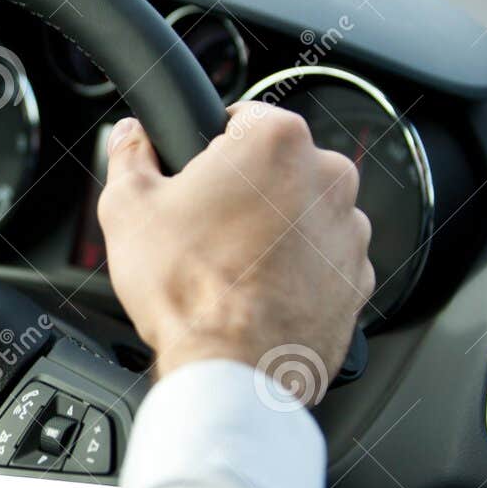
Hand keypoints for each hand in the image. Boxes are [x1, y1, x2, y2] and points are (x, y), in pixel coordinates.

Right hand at [97, 104, 373, 397]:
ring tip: (229, 266)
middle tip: (203, 228)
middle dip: (244, 190)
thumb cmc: (188, 289)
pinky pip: (322, 261)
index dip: (208, 147)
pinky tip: (257, 292)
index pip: (241, 117)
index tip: (193, 176)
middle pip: (277, 166)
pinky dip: (296, 271)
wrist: (232, 370)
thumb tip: (129, 137)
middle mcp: (328, 177)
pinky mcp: (359, 280)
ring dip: (274, 229)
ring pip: (304, 213)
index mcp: (276, 141)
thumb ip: (128, 156)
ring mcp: (350, 231)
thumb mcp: (127, 209)